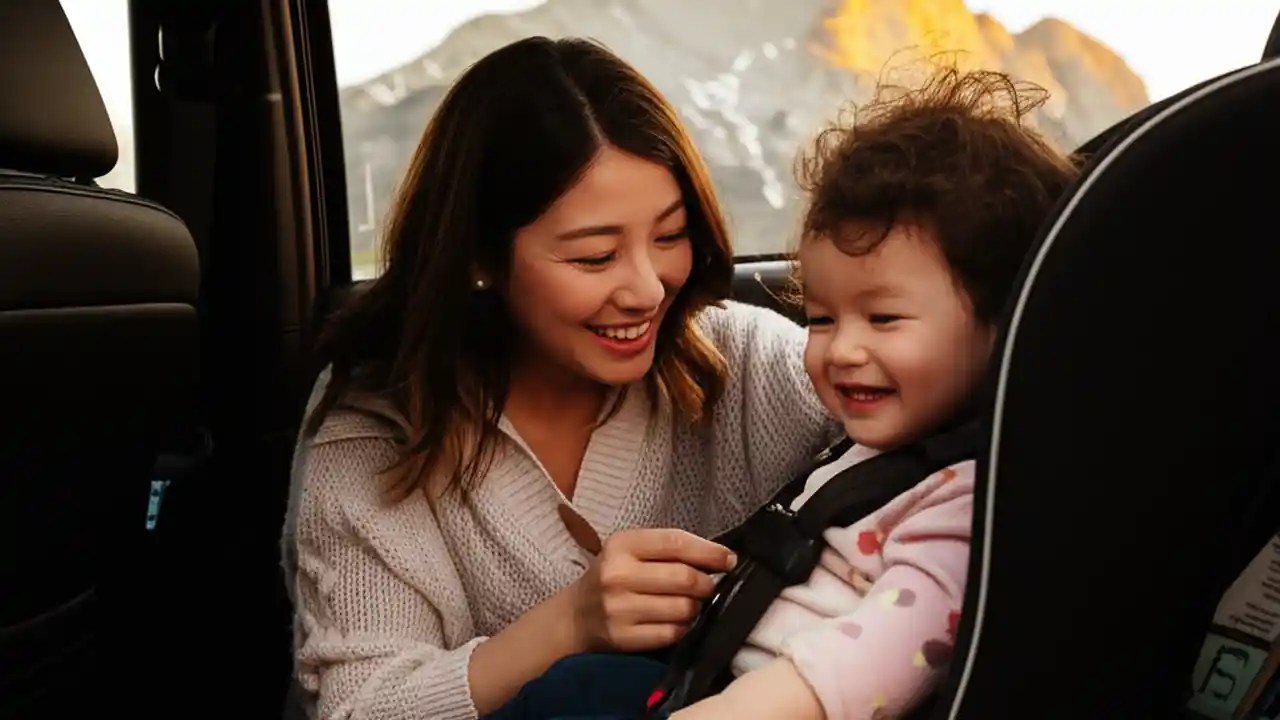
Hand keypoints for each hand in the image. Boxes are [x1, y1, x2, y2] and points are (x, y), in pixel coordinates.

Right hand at [567, 528, 735, 651]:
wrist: (575, 616)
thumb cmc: (613, 577)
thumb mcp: (630, 551)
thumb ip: (667, 550)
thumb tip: (721, 558)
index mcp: (621, 545)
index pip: (676, 543)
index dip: (709, 551)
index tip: (730, 560)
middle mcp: (618, 575)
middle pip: (685, 578)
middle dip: (708, 584)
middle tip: (710, 587)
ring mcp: (619, 609)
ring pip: (684, 608)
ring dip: (696, 608)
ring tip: (690, 604)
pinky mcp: (624, 637)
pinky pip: (673, 633)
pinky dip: (683, 628)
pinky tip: (677, 622)